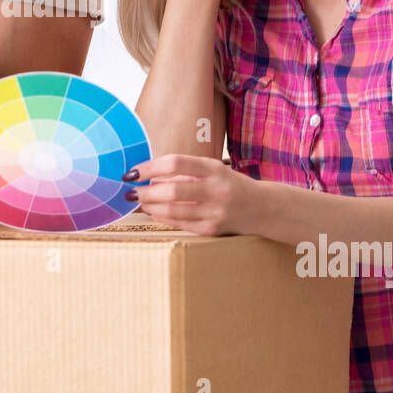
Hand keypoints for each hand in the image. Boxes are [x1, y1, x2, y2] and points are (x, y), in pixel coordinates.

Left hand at [124, 153, 267, 236]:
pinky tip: (154, 211)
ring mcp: (215, 212)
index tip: (133, 172)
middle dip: (145, 192)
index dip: (150, 167)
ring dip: (150, 206)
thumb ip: (185, 171)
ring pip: (173, 210)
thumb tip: (148, 175)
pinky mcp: (212, 229)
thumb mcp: (212, 170)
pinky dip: (163, 217)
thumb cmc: (229, 184)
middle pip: (172, 190)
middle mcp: (216, 190)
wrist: (262, 207)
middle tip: (130, 191)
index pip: (175, 163)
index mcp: (214, 169)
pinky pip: (180, 223)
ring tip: (139, 202)